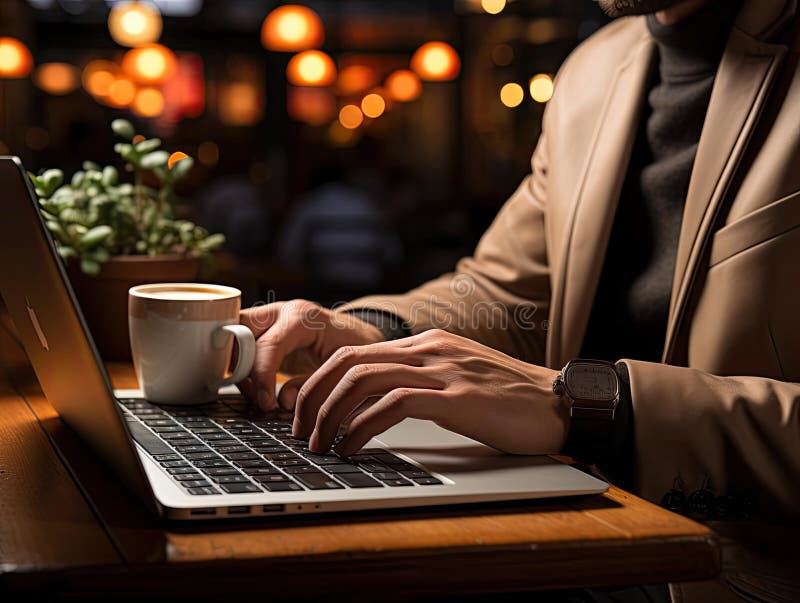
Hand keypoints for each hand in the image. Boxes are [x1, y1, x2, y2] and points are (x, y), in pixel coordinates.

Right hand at [239, 300, 384, 410]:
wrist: (357, 336)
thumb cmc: (352, 350)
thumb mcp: (340, 370)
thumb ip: (311, 385)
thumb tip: (281, 401)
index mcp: (302, 318)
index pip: (268, 344)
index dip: (261, 377)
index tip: (265, 403)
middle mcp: (281, 312)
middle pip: (238, 329)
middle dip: (237, 364)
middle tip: (252, 394)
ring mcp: (269, 317)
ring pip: (232, 334)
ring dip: (235, 366)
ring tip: (255, 394)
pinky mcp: (262, 330)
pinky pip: (237, 343)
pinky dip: (239, 365)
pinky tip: (254, 387)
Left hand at [291, 328, 569, 456]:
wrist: (559, 403)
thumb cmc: (511, 400)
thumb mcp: (459, 379)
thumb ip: (424, 380)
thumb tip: (380, 402)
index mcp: (427, 343)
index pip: (356, 352)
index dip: (321, 379)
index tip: (305, 408)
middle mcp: (429, 349)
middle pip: (349, 361)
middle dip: (314, 395)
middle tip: (300, 428)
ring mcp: (442, 370)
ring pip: (363, 380)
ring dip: (331, 414)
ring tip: (318, 443)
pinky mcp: (454, 397)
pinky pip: (392, 406)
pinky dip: (362, 427)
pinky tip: (352, 447)